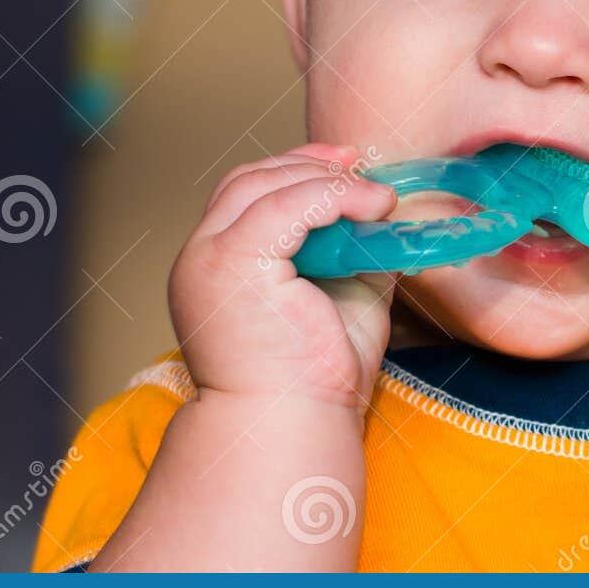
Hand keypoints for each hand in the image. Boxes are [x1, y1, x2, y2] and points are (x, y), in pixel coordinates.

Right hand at [169, 143, 398, 412]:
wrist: (295, 423)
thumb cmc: (318, 374)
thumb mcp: (345, 292)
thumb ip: (354, 249)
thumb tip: (387, 213)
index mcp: (219, 264)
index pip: (247, 193)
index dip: (296, 169)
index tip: (347, 164)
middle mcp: (200, 257)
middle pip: (249, 180)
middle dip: (308, 164)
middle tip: (362, 164)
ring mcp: (209, 259)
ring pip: (264, 185)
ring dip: (327, 180)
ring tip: (377, 196)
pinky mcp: (231, 265)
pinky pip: (284, 206)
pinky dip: (332, 195)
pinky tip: (371, 205)